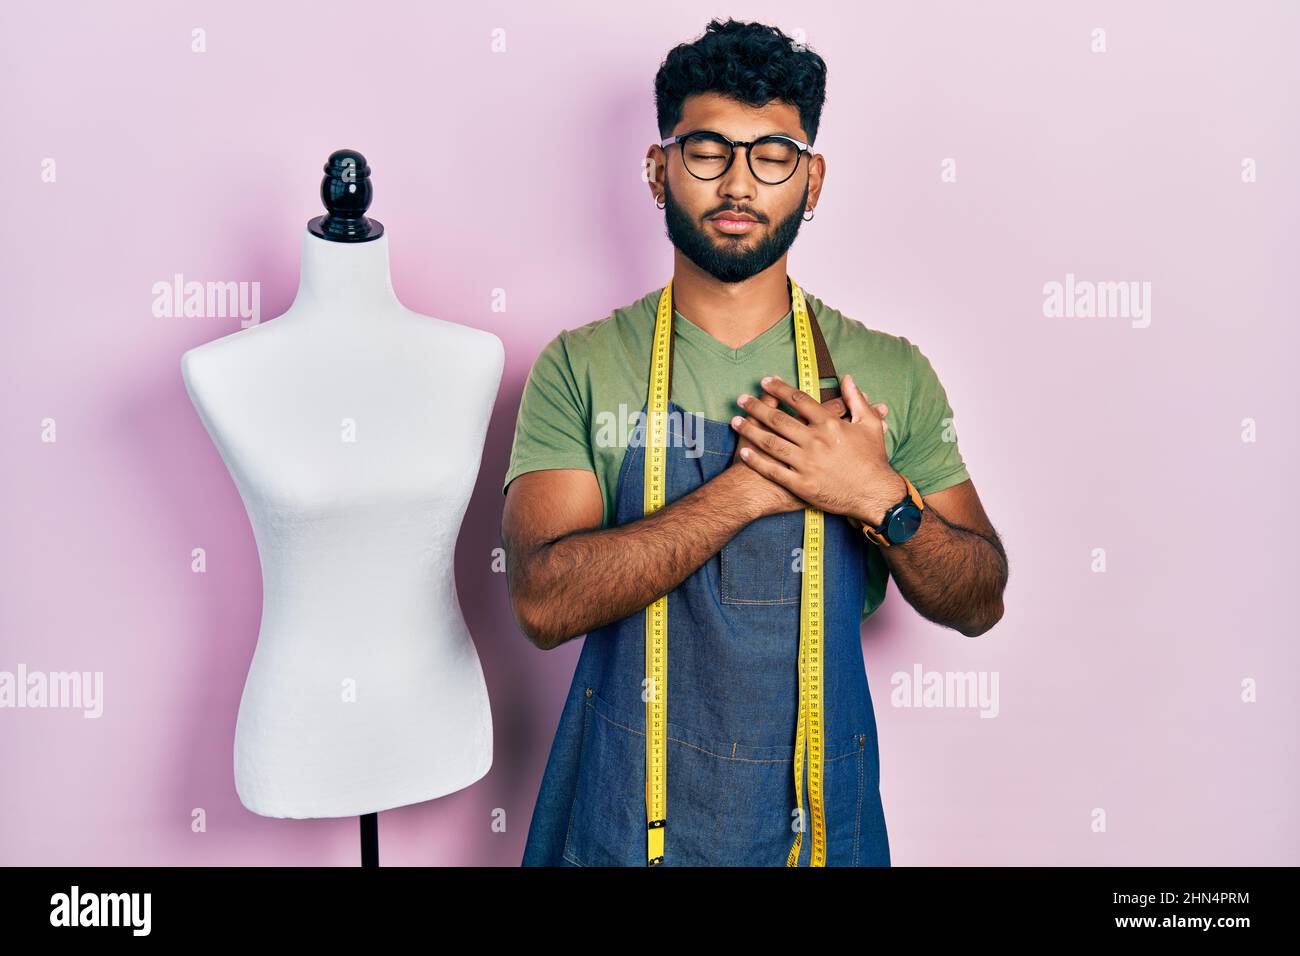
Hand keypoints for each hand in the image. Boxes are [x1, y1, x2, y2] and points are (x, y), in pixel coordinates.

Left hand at [732, 373, 904, 526]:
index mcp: (829, 424)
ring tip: (735, 420)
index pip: (798, 400)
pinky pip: (773, 470)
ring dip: (750, 430)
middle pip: (778, 419)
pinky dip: (756, 461)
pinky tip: (743, 451)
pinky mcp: (801, 485)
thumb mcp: (870, 425)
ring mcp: (806, 464)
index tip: (765, 381)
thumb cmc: (873, 459)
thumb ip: (856, 399)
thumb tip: (848, 378)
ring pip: (771, 443)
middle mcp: (815, 442)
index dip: (779, 388)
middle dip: (756, 407)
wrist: (875, 495)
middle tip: (741, 398)